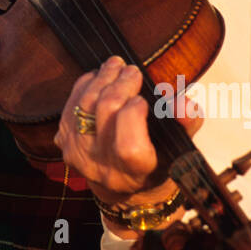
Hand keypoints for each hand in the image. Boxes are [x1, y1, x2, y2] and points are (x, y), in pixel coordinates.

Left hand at [54, 56, 202, 208]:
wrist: (120, 184)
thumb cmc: (155, 162)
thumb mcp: (176, 148)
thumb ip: (186, 124)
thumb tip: (184, 103)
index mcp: (134, 173)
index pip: (129, 147)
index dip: (134, 116)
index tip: (143, 100)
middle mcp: (102, 167)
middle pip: (105, 114)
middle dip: (120, 86)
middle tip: (133, 71)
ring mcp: (79, 154)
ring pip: (85, 105)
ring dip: (102, 79)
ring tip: (117, 65)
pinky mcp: (64, 141)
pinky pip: (71, 104)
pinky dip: (85, 86)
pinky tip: (100, 76)